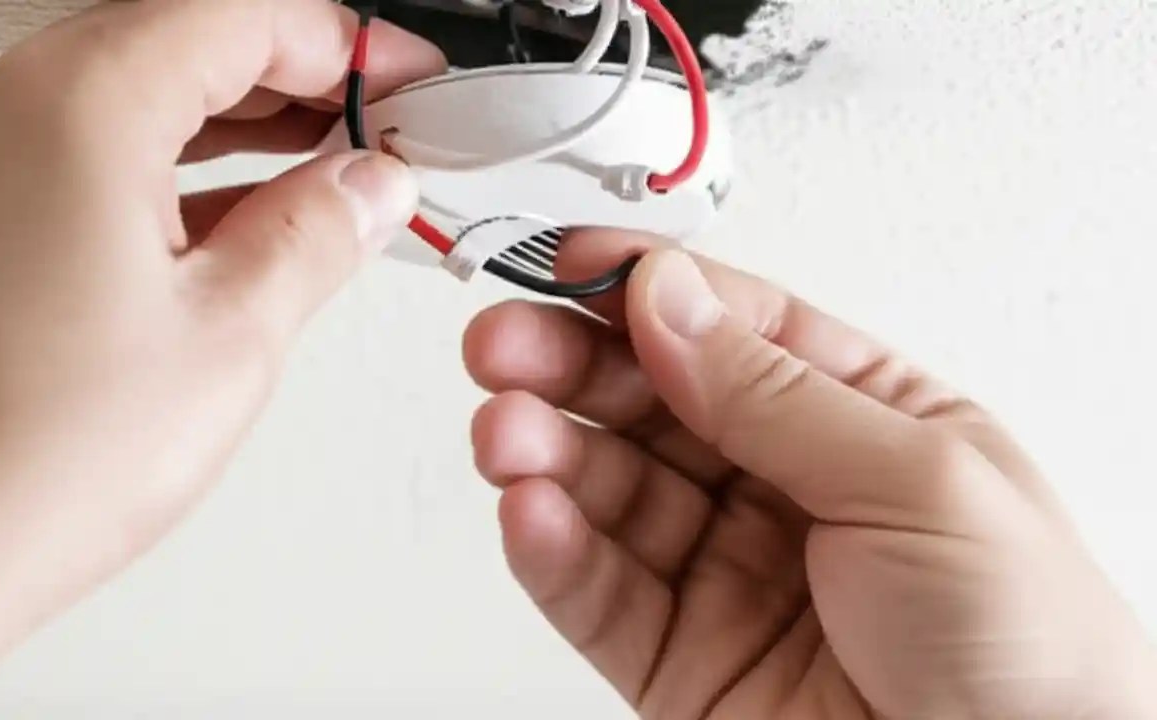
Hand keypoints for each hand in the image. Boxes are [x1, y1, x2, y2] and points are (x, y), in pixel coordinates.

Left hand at [0, 1, 441, 715]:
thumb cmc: (36, 459)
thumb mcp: (232, 331)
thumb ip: (318, 231)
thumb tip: (370, 184)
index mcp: (75, 107)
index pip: (236, 16)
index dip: (343, 45)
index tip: (404, 83)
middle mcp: (1, 110)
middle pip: (179, 39)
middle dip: (294, 78)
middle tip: (379, 129)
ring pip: (131, 94)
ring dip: (237, 120)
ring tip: (327, 166)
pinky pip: (84, 152)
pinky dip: (171, 167)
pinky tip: (240, 212)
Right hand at [464, 231, 1156, 717]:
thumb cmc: (1032, 647)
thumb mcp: (918, 479)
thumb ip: (776, 391)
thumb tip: (668, 300)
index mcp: (855, 419)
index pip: (728, 330)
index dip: (643, 293)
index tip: (572, 268)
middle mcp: (780, 488)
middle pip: (649, 403)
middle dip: (568, 366)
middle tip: (505, 343)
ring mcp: (724, 573)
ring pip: (607, 492)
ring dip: (543, 453)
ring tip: (508, 433)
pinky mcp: (679, 658)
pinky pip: (597, 593)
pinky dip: (550, 550)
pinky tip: (529, 511)